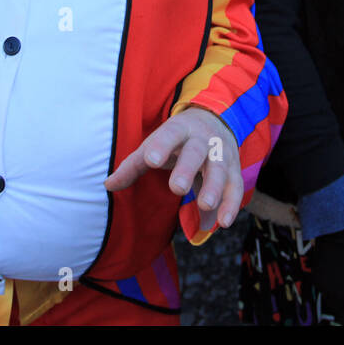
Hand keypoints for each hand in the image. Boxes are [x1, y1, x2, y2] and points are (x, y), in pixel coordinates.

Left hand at [104, 107, 241, 232]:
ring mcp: (221, 154)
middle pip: (195, 152)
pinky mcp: (234, 169)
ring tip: (205, 206)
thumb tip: (108, 185)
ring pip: (219, 170)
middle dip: (187, 169)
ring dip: (214, 188)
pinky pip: (235, 187)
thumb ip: (134, 165)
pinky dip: (231, 205)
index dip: (160, 147)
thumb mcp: (156, 144)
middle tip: (177, 188)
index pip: (168, 136)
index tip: (151, 160)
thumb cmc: (177, 139)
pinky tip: (222, 223)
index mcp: (178, 129)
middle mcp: (202, 139)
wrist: (215, 121)